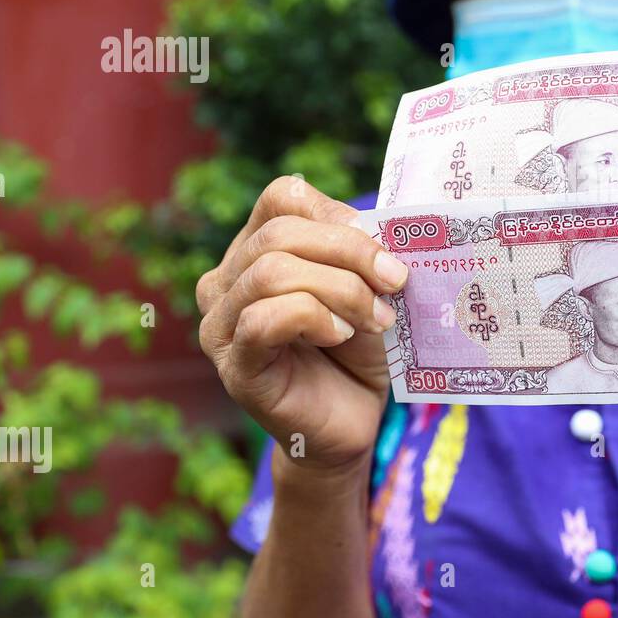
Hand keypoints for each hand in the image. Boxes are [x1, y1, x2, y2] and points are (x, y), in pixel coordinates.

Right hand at [196, 176, 408, 476]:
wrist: (352, 420)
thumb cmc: (357, 348)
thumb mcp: (366, 286)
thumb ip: (360, 250)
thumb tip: (379, 222)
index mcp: (255, 249)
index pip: (282, 197)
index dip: (337, 214)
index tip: (384, 247)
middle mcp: (226, 281)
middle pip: (280, 233)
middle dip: (351, 253)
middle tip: (396, 283)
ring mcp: (221, 325)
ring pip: (271, 272)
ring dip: (340, 289)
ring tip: (375, 317)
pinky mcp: (235, 366)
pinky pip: (263, 319)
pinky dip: (314, 317)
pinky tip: (341, 335)